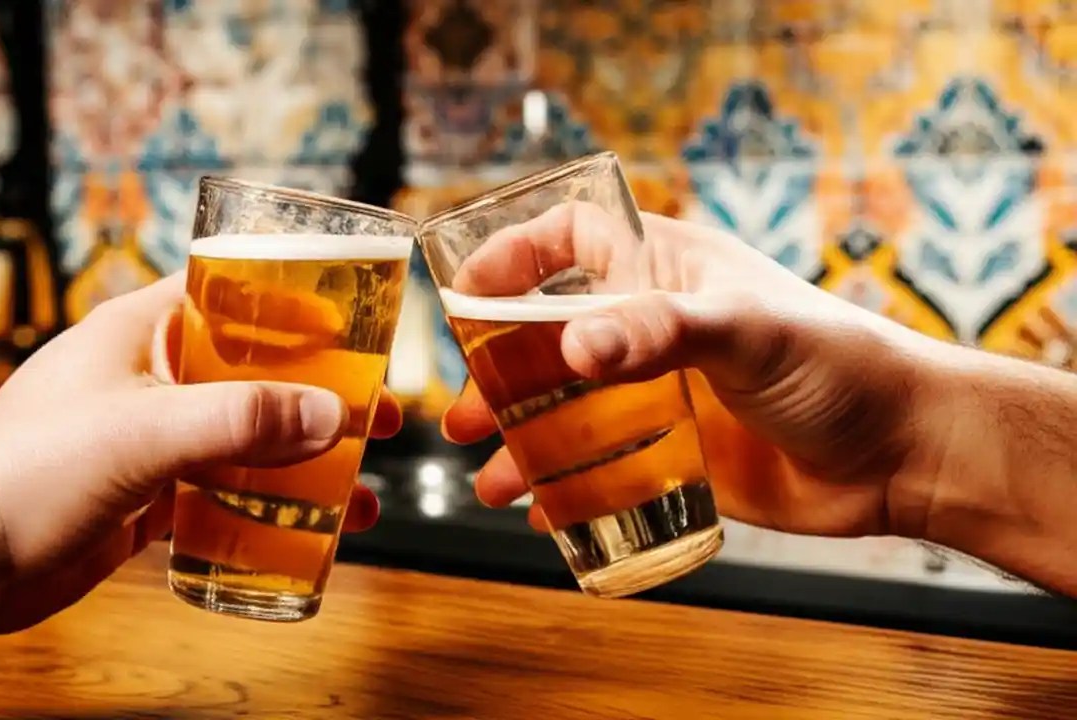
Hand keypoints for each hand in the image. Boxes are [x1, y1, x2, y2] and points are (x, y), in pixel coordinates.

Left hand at [0, 273, 399, 632]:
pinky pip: (222, 493)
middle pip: (253, 374)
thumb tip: (329, 416)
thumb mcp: (144, 431)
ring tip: (359, 493)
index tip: (351, 324)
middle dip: (318, 397)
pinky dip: (265, 510)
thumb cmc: (28, 470)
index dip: (293, 302)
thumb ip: (239, 420)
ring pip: (244, 441)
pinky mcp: (145, 496)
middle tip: (377, 418)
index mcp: (138, 331)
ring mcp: (147, 439)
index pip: (228, 291)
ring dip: (301, 463)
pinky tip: (304, 534)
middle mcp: (147, 378)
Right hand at [445, 204, 943, 539]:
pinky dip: (564, 486)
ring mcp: (660, 393)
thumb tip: (570, 349)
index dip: (514, 254)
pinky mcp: (675, 454)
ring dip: (521, 437)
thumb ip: (659, 331)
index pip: (572, 237)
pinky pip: (601, 465)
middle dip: (497, 371)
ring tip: (489, 474)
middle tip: (462, 413)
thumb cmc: (839, 365)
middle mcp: (653, 328)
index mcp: (666, 270)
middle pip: (548, 334)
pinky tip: (539, 510)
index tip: (465, 293)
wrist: (904, 454)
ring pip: (566, 407)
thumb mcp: (746, 330)